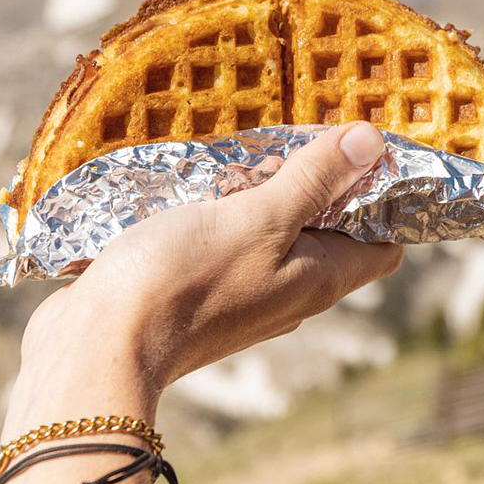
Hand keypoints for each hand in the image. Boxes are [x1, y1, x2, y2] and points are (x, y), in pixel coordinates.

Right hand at [0, 121, 404, 433]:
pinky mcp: (198, 294)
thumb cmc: (184, 280)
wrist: (97, 345)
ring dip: (263, 193)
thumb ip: (312, 181)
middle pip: (327, 232)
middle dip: (318, 183)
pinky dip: (223, 211)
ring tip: (242, 152)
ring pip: (273, 235)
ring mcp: (244, 297)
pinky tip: (198, 183)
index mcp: (320, 279)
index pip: (384, 242)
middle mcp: (290, 292)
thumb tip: (371, 143)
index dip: (385, 196)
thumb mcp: (258, 217)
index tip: (364, 149)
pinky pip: (226, 245)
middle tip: (294, 138)